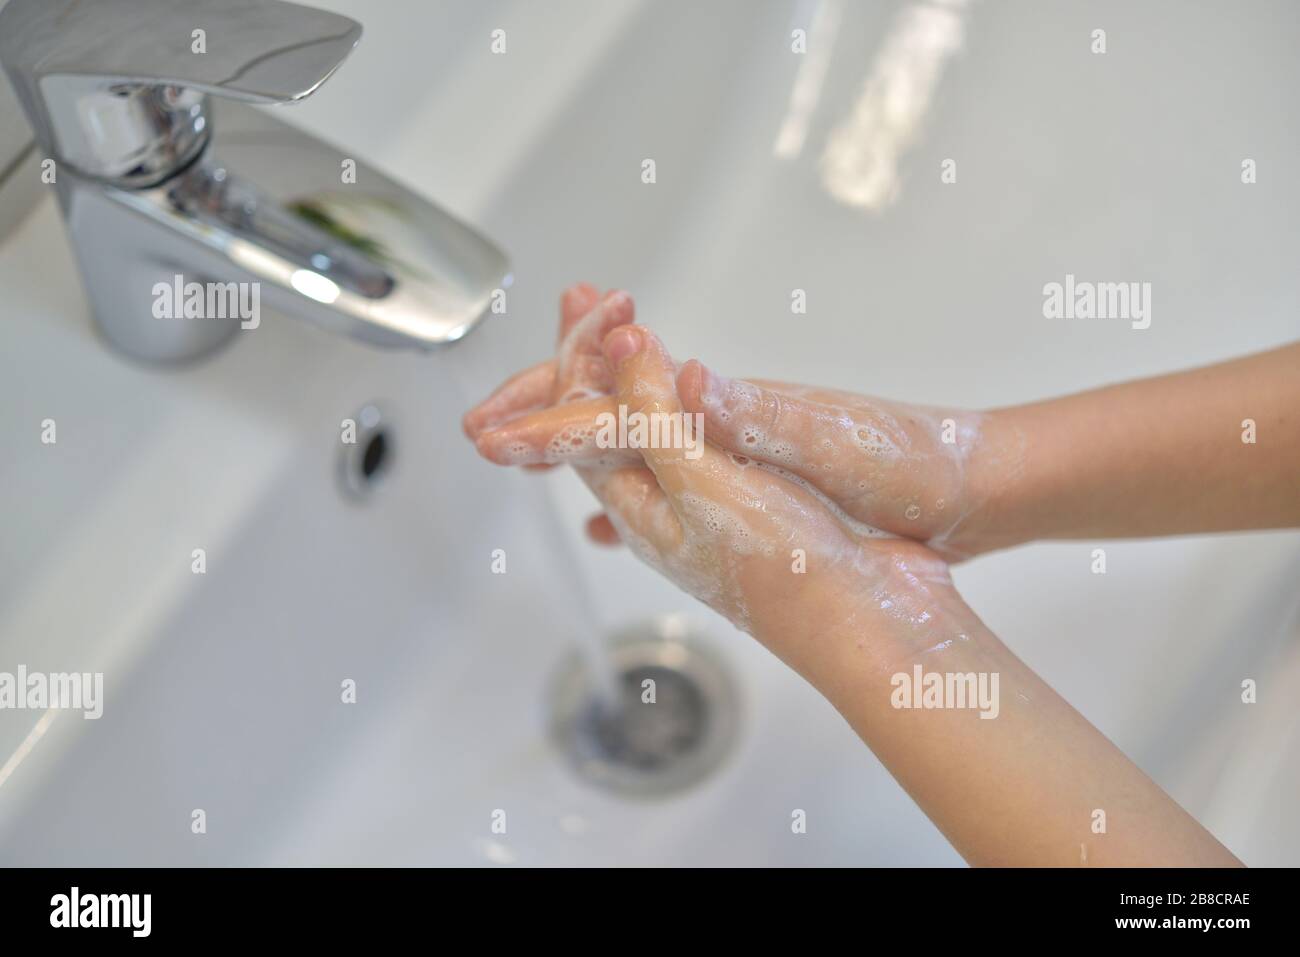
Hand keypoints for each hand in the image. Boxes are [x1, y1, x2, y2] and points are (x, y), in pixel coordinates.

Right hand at [465, 285, 1016, 558]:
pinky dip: (625, 491)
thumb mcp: (831, 441)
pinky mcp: (755, 481)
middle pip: (610, 410)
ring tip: (523, 454)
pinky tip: (609, 516)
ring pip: (629, 443)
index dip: (551, 412)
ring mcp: (736, 452)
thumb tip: (683, 376)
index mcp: (728, 411)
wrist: (966, 492)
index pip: (616, 405)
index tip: (491, 427)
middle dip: (543, 411)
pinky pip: (667, 481)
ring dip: (572, 443)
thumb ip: (756, 416)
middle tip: (482, 429)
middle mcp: (722, 423)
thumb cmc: (909, 462)